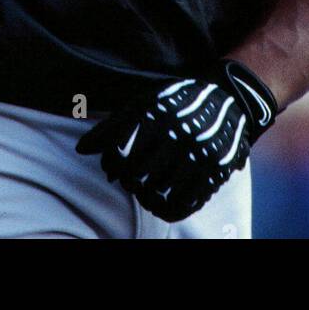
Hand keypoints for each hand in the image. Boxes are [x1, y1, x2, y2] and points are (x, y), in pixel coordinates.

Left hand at [75, 58, 276, 223]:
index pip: (119, 154)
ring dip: (146, 198)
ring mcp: (197, 156)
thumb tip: (81, 150)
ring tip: (145, 191)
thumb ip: (112, 126)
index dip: (112, 165)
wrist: (227, 100)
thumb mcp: (144, 103)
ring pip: (157, 194)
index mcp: (156, 115)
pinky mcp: (214, 173)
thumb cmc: (175, 102)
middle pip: (136, 177)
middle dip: (128, 181)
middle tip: (132, 179)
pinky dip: (167, 209)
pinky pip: (182, 205)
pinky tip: (163, 201)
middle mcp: (177, 135)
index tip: (116, 166)